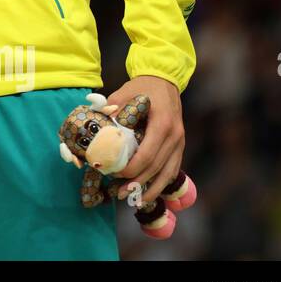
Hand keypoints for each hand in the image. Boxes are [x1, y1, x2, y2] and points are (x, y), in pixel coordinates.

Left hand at [106, 75, 184, 204]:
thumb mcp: (125, 92)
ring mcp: (180, 142)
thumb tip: (100, 125)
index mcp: (163, 124)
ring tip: (136, 201)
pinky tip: (150, 192)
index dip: (132, 168)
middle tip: (120, 193)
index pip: (148, 154)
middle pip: (157, 167)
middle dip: (138, 182)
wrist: (165, 80)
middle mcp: (175, 136)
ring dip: (152, 188)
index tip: (115, 174)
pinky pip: (173, 168)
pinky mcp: (180, 146)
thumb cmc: (143, 86)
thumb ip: (113, 107)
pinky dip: (162, 182)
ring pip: (168, 172)